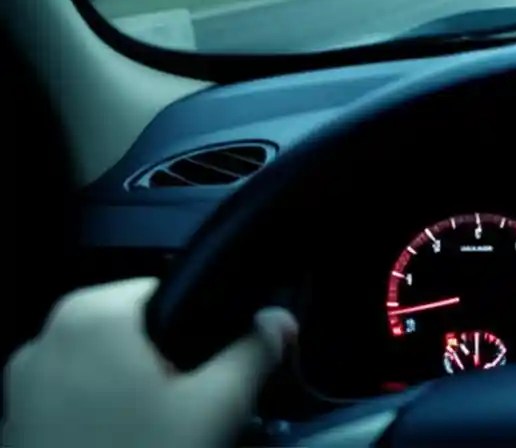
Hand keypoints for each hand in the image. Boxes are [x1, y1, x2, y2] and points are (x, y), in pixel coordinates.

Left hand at [3, 277, 296, 447]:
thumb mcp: (215, 406)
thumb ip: (254, 353)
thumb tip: (281, 321)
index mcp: (90, 314)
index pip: (165, 292)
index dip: (200, 326)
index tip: (214, 370)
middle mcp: (45, 337)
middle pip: (132, 331)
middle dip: (167, 362)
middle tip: (193, 406)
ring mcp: (21, 384)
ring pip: (101, 366)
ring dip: (134, 389)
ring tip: (162, 431)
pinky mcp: (16, 422)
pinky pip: (72, 398)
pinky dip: (100, 412)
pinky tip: (126, 443)